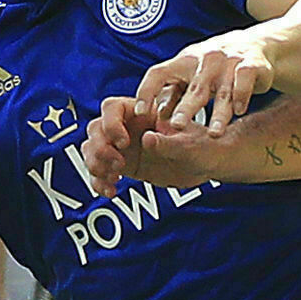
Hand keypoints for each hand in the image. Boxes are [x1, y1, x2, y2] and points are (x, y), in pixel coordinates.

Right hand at [82, 95, 232, 193]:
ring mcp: (124, 147)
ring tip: (114, 180)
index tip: (124, 143)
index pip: (112, 108)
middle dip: (100, 148)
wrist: (209, 164)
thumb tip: (148, 139)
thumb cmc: (204, 147)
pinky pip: (99, 171)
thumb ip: (169, 143)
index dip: (111, 124)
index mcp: (144, 112)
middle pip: (95, 129)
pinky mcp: (124, 166)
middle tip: (118, 165)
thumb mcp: (191, 145)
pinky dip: (99, 182)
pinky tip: (111, 192)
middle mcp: (129, 126)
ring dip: (95, 165)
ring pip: (92, 150)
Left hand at [130, 31, 275, 133]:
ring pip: (222, 91)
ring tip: (213, 134)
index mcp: (184, 61)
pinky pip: (244, 81)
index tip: (139, 112)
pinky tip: (239, 111)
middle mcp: (205, 59)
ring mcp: (228, 61)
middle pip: (193, 88)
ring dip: (218, 113)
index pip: (159, 74)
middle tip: (177, 126)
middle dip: (185, 108)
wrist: (256, 43)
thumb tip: (156, 116)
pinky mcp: (251, 65)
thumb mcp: (191, 73)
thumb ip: (174, 93)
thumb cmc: (214, 64)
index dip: (147, 92)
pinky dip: (241, 96)